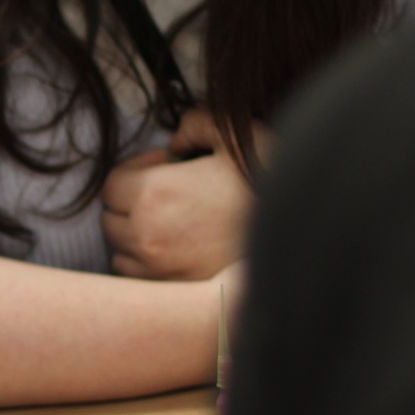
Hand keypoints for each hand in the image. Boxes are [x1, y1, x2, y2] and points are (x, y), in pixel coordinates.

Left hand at [100, 109, 261, 280]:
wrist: (303, 233)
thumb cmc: (268, 181)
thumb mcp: (235, 134)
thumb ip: (197, 123)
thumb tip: (175, 142)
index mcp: (155, 193)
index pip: (111, 186)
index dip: (134, 172)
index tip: (164, 169)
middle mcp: (147, 235)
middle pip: (111, 220)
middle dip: (131, 204)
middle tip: (167, 196)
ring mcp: (159, 269)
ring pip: (122, 253)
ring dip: (136, 237)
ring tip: (172, 224)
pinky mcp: (175, 292)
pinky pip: (141, 280)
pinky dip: (149, 265)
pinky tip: (180, 251)